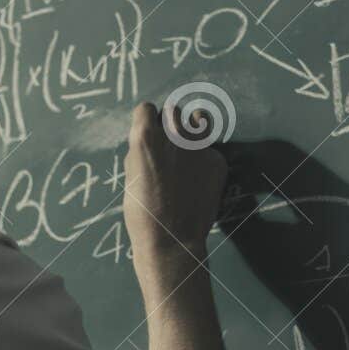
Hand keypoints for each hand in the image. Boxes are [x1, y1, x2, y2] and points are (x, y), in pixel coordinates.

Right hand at [123, 102, 228, 268]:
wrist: (172, 240)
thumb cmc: (143, 213)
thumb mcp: (131, 176)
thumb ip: (141, 152)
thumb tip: (148, 141)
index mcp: (146, 137)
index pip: (145, 109)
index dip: (146, 122)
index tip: (148, 134)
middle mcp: (174, 135)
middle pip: (173, 111)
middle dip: (170, 125)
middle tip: (168, 147)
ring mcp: (199, 147)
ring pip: (200, 119)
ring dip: (193, 129)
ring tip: (189, 150)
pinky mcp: (218, 161)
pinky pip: (210, 151)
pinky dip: (205, 161)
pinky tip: (198, 182)